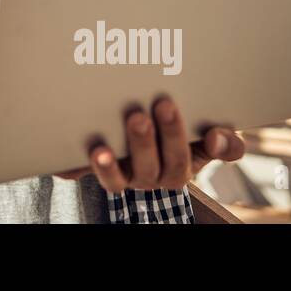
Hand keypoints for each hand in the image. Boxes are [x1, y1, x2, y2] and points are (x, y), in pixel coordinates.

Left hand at [54, 96, 244, 192]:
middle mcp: (152, 176)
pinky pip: (82, 175)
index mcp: (178, 166)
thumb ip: (220, 139)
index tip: (211, 134)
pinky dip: (75, 168)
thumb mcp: (198, 136)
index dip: (207, 147)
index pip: (189, 157)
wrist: (130, 144)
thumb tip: (220, 139)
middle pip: (154, 165)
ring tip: (103, 148)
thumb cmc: (167, 136)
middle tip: (148, 111)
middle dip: (151, 140)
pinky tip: (71, 160)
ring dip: (111, 165)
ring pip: (118, 179)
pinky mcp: (95, 171)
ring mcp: (123, 177)